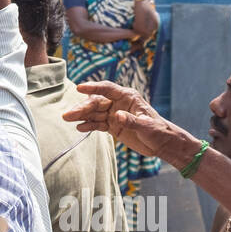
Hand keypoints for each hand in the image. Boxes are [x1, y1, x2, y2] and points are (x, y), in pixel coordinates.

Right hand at [63, 81, 188, 161]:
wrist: (163, 144)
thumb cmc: (159, 131)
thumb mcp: (147, 126)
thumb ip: (132, 120)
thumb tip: (117, 115)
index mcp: (128, 97)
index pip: (107, 89)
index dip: (93, 87)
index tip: (79, 88)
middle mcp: (118, 103)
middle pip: (96, 102)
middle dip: (82, 107)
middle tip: (68, 114)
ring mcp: (114, 114)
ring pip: (94, 113)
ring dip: (81, 115)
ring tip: (67, 119)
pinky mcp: (112, 125)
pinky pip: (97, 123)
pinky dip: (88, 125)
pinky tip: (80, 128)